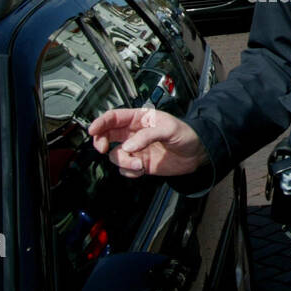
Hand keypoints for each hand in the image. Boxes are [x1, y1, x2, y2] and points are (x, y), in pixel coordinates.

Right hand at [88, 108, 207, 178]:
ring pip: (115, 155)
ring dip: (123, 161)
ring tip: (138, 164)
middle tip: (103, 149)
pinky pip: (124, 170)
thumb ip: (147, 136)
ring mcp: (136, 150)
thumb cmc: (186, 134)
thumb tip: (128, 147)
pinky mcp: (139, 164)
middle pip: (107, 135)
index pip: (114, 117)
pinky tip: (142, 170)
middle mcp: (134, 133)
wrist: (197, 154)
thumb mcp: (168, 129)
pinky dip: (129, 172)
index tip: (93, 130)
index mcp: (139, 118)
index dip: (101, 122)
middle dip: (101, 142)